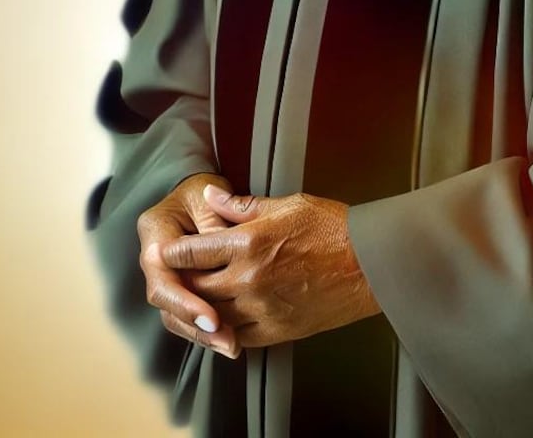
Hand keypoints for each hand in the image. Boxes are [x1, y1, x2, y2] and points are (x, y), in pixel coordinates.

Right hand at [136, 172, 241, 358]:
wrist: (198, 192)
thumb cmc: (202, 191)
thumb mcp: (207, 198)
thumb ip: (214, 225)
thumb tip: (224, 252)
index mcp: (154, 231)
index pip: (162, 275)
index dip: (185, 301)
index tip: (213, 317)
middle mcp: (153, 258)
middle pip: (165, 301)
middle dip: (194, 324)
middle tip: (226, 340)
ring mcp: (164, 274)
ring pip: (174, 314)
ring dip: (201, 334)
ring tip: (231, 346)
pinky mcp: (179, 287)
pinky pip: (186, 313)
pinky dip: (205, 328)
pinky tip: (229, 339)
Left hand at [160, 184, 380, 348]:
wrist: (370, 264)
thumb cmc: (331, 228)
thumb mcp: (286, 204)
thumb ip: (241, 205)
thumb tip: (210, 197)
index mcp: (247, 242)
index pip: (192, 251)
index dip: (172, 252)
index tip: (162, 252)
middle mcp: (249, 278)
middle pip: (197, 286)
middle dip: (182, 281)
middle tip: (173, 277)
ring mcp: (263, 307)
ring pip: (214, 314)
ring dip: (201, 308)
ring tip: (193, 299)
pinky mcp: (279, 329)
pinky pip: (239, 336)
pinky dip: (226, 328)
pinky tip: (223, 319)